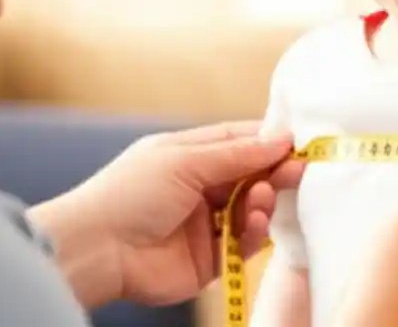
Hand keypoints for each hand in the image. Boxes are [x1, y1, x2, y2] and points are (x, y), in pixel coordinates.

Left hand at [29, 121, 300, 307]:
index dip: (268, 140)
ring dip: (264, 200)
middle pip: (250, 175)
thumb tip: (280, 138)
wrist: (98, 250)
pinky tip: (255, 222)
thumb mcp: (185, 161)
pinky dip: (256, 232)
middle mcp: (200, 188)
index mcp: (189, 156)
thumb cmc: (129, 193)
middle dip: (274, 170)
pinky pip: (245, 243)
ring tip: (263, 196)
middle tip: (298, 168)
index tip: (298, 141)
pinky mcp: (210, 258)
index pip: (238, 142)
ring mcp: (206, 224)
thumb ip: (236, 154)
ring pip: (251, 209)